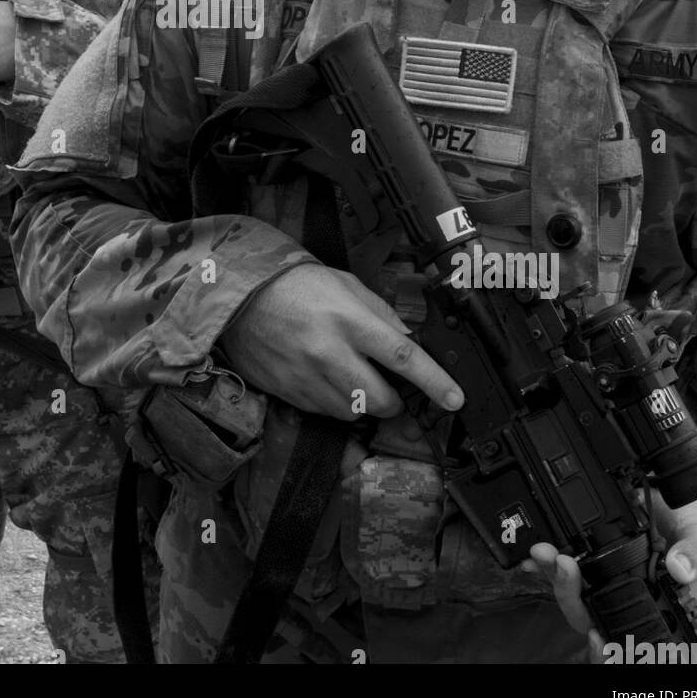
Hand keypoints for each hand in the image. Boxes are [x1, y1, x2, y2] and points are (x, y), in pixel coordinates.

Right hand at [219, 265, 462, 419]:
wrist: (241, 296)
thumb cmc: (296, 285)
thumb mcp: (345, 285)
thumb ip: (380, 314)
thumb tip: (408, 340)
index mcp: (349, 320)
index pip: (402, 358)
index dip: (435, 382)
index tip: (455, 398)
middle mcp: (330, 352)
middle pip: (381, 400)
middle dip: (394, 401)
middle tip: (390, 387)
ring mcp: (308, 377)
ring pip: (354, 412)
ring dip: (363, 403)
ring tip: (352, 378)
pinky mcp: (290, 393)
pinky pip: (326, 412)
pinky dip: (335, 403)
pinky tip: (326, 380)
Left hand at [523, 496, 696, 660]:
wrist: (673, 500)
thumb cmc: (689, 528)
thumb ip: (694, 553)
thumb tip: (681, 571)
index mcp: (651, 603)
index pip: (625, 637)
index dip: (607, 647)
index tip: (594, 636)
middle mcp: (621, 597)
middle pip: (587, 614)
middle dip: (569, 595)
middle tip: (563, 566)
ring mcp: (600, 579)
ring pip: (570, 592)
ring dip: (552, 574)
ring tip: (544, 552)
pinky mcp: (584, 558)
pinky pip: (561, 568)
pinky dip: (545, 564)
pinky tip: (532, 555)